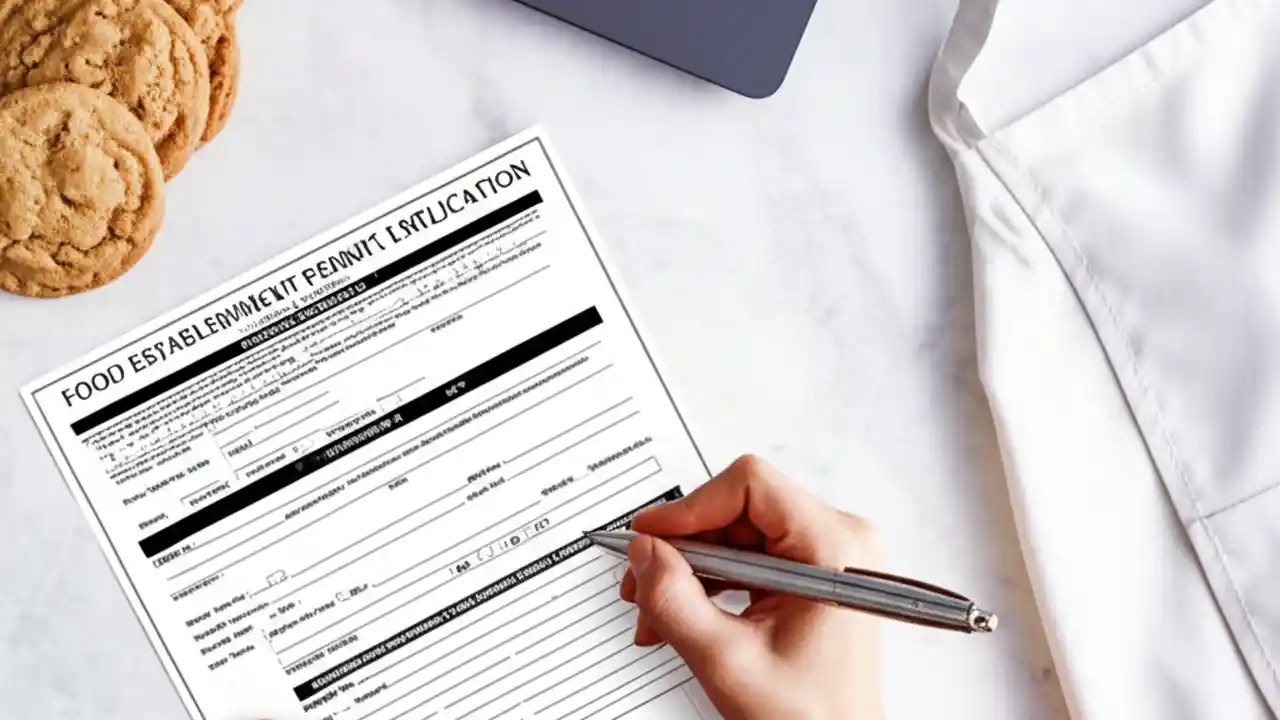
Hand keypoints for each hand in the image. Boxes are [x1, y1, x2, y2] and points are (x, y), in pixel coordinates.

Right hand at [620, 455, 883, 719]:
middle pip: (737, 508)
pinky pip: (750, 556)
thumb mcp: (726, 660)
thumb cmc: (811, 718)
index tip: (649, 536)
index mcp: (834, 548)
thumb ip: (673, 600)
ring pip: (737, 533)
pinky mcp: (812, 574)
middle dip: (682, 548)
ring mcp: (827, 557)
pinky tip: (685, 614)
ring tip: (658, 611)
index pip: (748, 485)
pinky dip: (712, 582)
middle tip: (642, 582)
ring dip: (691, 569)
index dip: (689, 507)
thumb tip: (643, 552)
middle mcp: (839, 541)